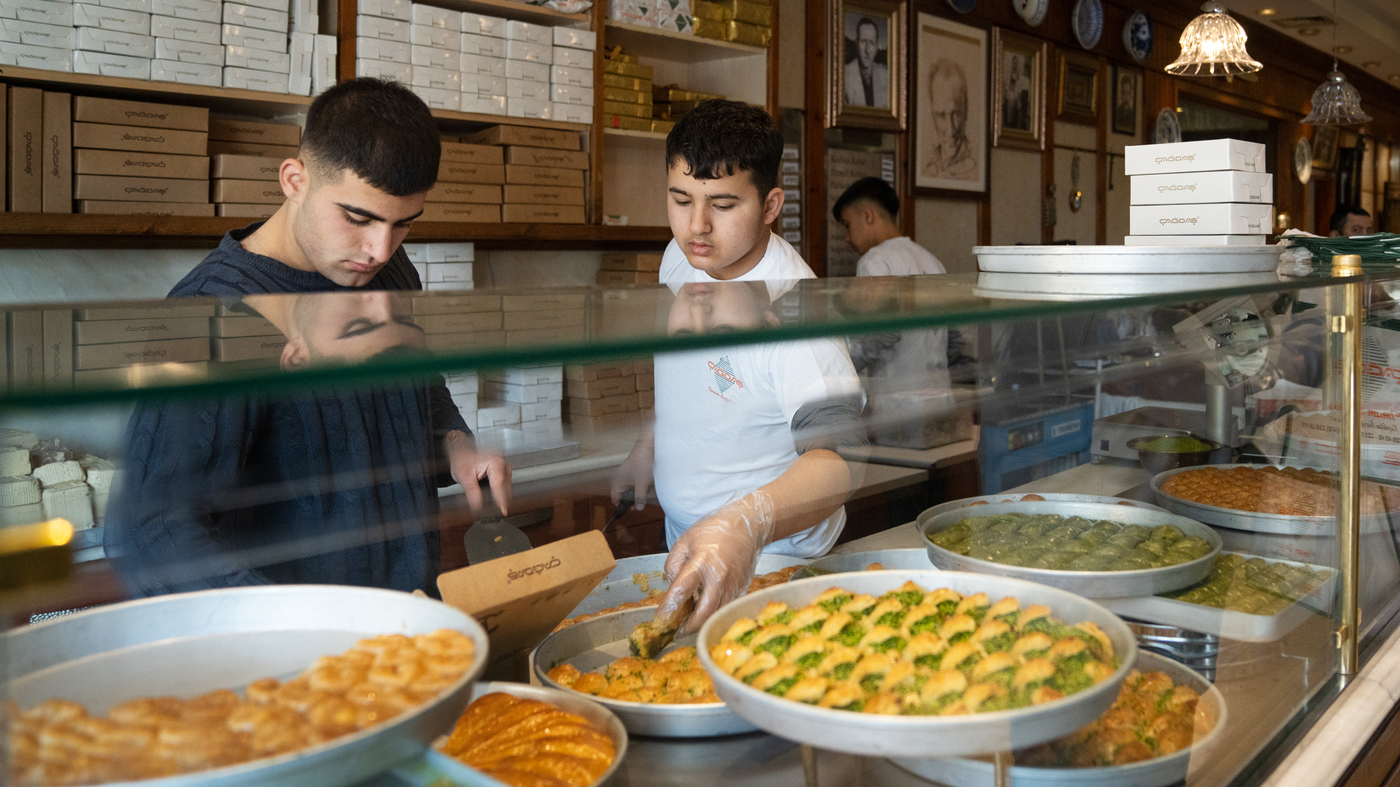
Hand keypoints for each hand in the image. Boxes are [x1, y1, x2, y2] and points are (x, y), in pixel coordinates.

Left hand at [444, 430, 511, 514]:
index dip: (501, 500)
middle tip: (495, 513)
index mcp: (495, 463)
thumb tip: (478, 507)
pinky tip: (493, 500)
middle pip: (505, 488)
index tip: (502, 511)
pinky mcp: (503, 473)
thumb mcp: (464, 478)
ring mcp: (504, 468)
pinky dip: (499, 493)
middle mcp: (503, 465)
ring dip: (500, 498)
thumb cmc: (462, 459)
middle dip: (501, 501)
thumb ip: (472, 493)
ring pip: (506, 488)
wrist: (461, 452)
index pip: (500, 485)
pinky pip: (504, 486)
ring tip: (493, 508)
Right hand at [611, 430, 653, 510]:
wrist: (649, 446)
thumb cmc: (642, 464)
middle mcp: (620, 478)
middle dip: (632, 500)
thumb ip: (640, 497)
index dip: (621, 506)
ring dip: (638, 493)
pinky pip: (637, 483)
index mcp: (618, 482)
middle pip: (623, 495)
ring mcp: (628, 474)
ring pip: (631, 489)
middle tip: (639, 505)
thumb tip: (638, 508)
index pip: (615, 498)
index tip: (630, 511)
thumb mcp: (642, 484)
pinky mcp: (635, 471)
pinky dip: (642, 486)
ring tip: (645, 494)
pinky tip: (648, 485)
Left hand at [657, 491, 776, 633]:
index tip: (660, 620)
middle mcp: (720, 577)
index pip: (682, 590)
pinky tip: (705, 611)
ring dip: (702, 623)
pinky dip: (714, 614)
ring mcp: (733, 586)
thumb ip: (673, 565)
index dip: (669, 608)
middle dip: (689, 626)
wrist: (746, 526)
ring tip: (689, 623)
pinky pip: (726, 608)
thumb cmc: (713, 531)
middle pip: (704, 612)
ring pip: (717, 614)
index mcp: (701, 561)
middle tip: (677, 631)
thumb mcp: (684, 541)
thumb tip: (673, 589)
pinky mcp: (742, 590)